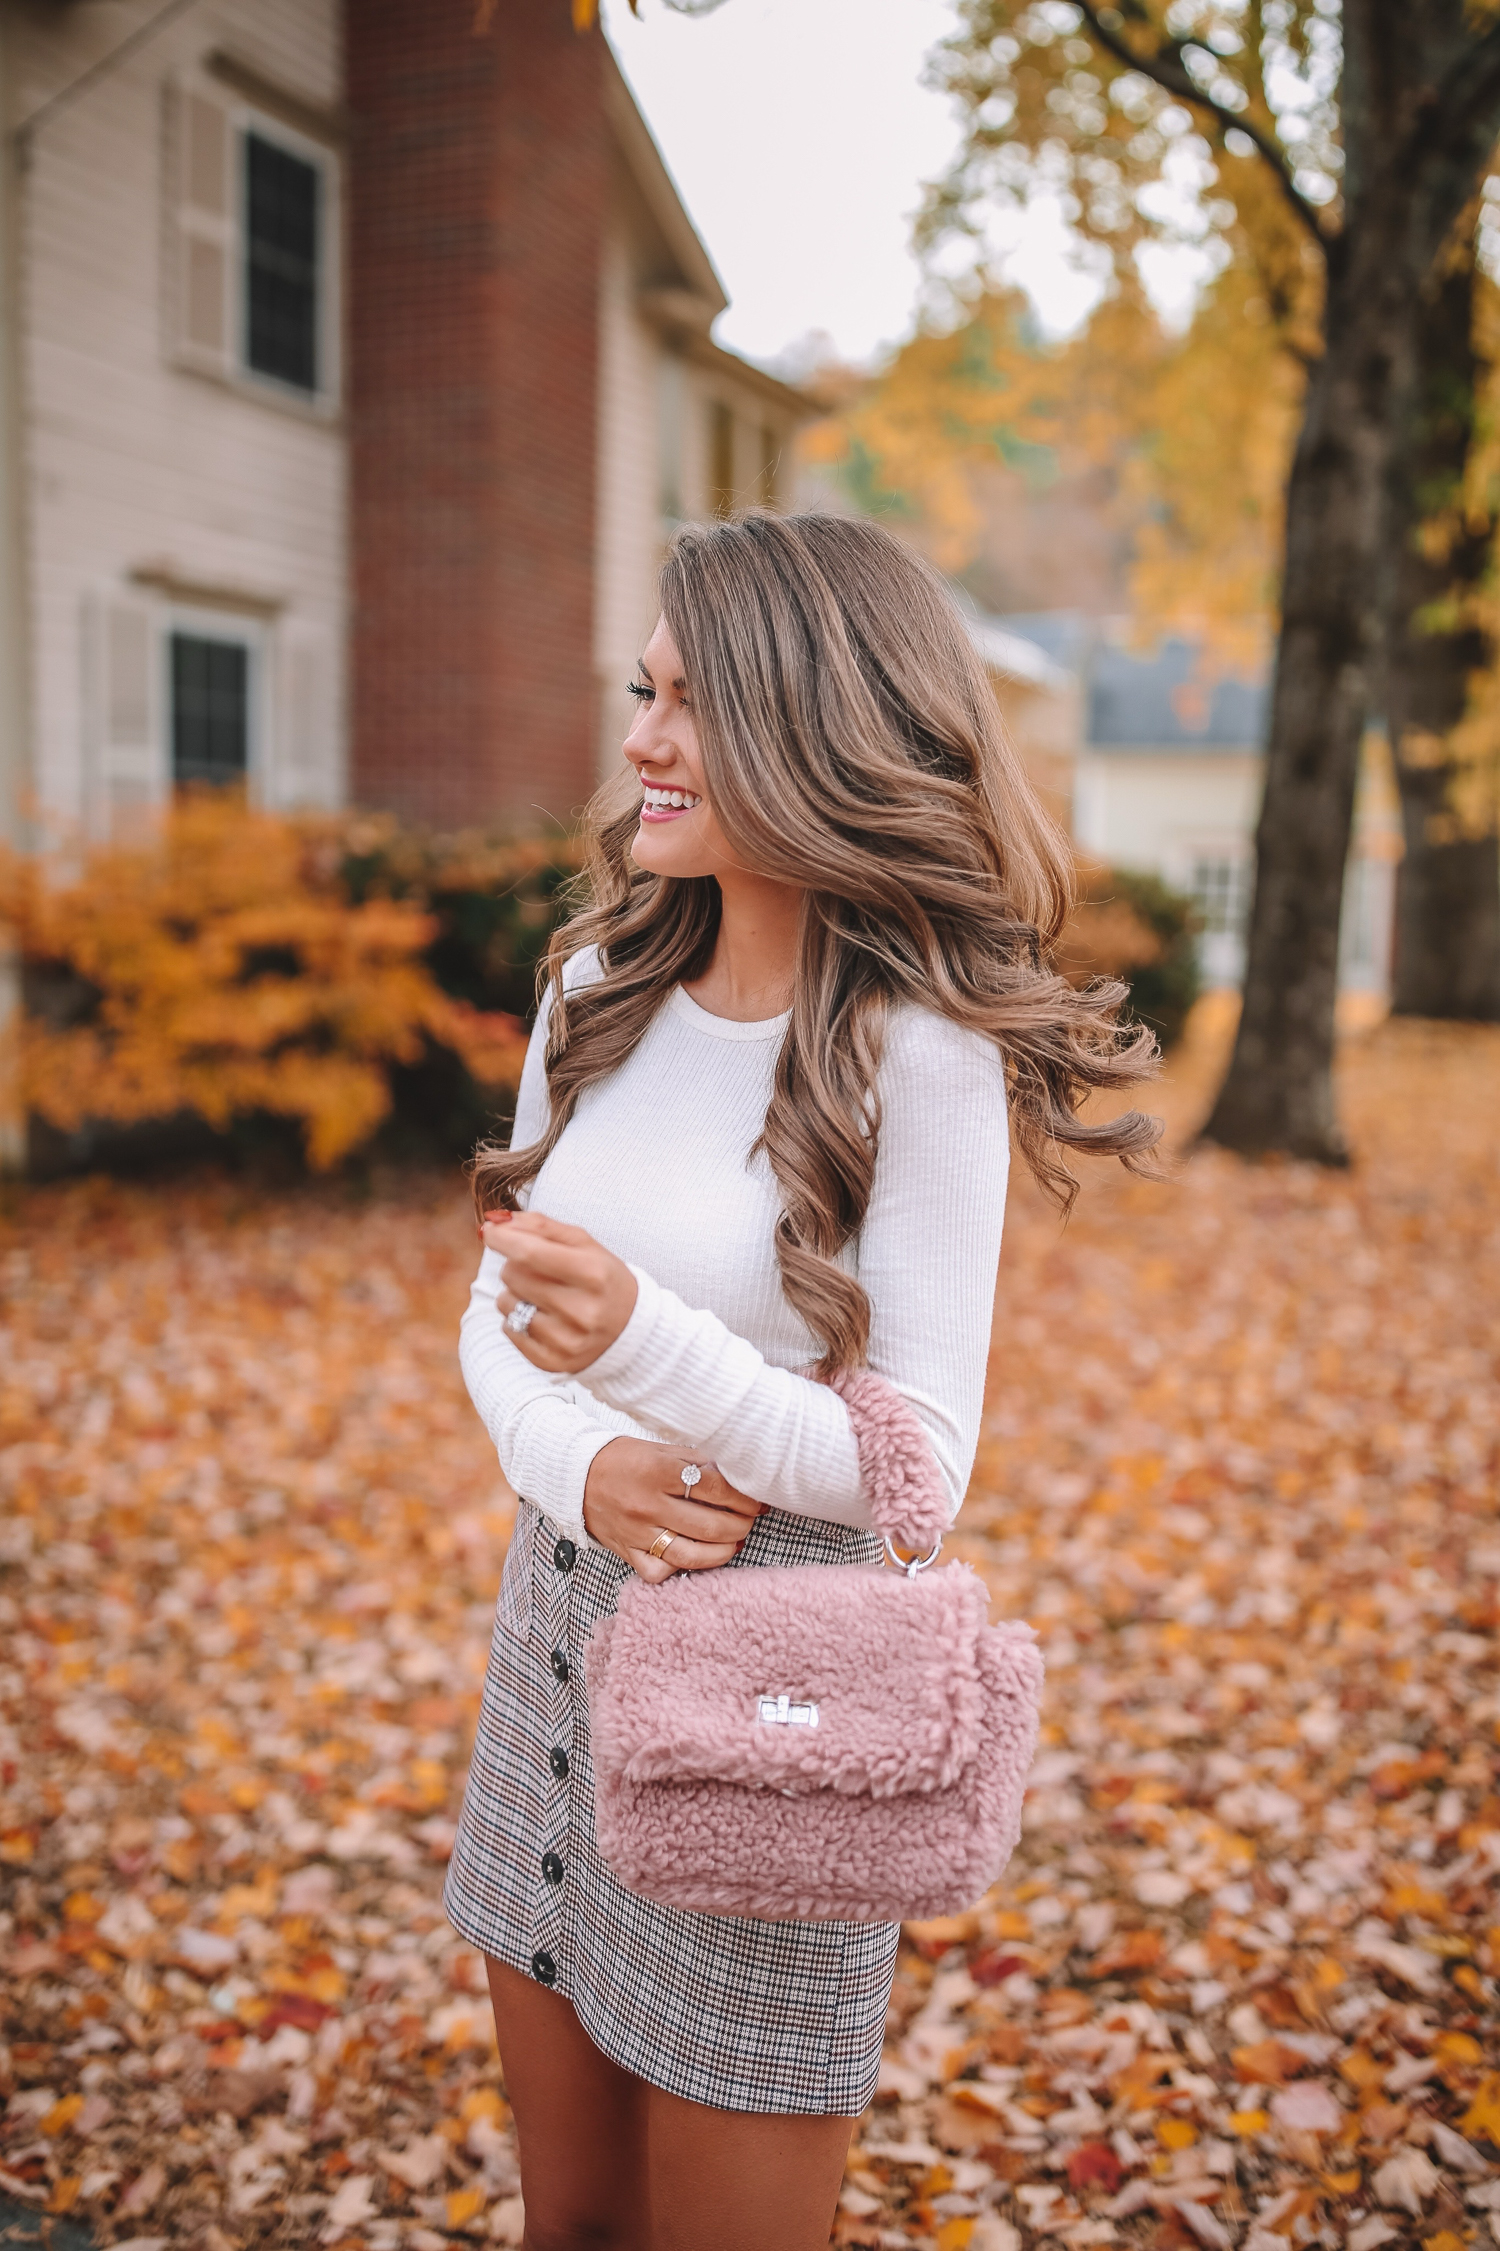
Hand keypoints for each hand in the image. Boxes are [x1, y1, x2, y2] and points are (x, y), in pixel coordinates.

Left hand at [483, 1211, 637, 1373]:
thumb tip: (498, 1222)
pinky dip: (517, 1319)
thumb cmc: (604, 1279)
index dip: (502, 1239)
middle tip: (537, 1270)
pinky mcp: (553, 1361)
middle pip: (513, 1275)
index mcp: (594, 1274)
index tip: (490, 1231)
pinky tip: (543, 1318)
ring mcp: (567, 1340)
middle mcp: (582, 1310)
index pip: (530, 1253)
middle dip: (515, 1265)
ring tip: (542, 1296)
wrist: (632, 1331)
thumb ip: (543, 1227)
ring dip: (515, 1293)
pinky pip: (509, 1330)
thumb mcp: (585, 1245)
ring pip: (506, 1303)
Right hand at [583, 1438, 765, 1582]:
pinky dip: (680, 1569)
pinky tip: (695, 1556)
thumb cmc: (626, 1459)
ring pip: (690, 1555)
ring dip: (722, 1552)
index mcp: (658, 1471)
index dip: (743, 1497)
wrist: (577, 1474)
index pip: (715, 1488)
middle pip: (709, 1525)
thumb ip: (699, 1463)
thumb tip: (738, 1478)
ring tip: (733, 1542)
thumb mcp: (663, 1449)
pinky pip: (659, 1572)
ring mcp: (636, 1533)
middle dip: (740, 1525)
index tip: (755, 1500)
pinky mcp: (626, 1552)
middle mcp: (647, 1505)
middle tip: (749, 1520)